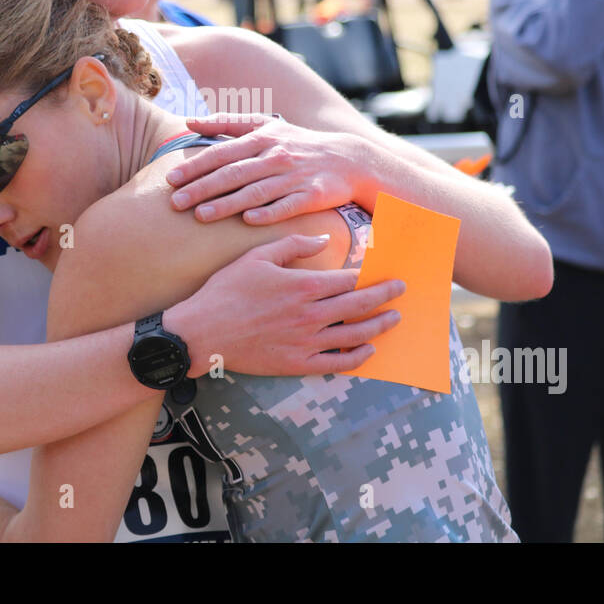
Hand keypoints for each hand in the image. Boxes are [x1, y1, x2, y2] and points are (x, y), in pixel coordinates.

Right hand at [164, 233, 405, 375]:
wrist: (201, 333)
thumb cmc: (226, 291)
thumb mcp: (257, 257)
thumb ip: (294, 245)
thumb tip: (324, 240)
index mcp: (303, 285)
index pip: (349, 279)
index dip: (371, 275)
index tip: (385, 270)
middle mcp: (311, 314)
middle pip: (360, 305)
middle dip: (385, 296)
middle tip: (401, 290)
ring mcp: (307, 341)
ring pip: (356, 334)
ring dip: (379, 325)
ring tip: (394, 318)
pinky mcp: (298, 363)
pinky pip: (338, 362)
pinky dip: (358, 357)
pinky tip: (368, 350)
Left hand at [167, 114, 364, 224]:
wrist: (348, 159)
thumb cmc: (298, 144)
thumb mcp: (266, 126)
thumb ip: (227, 123)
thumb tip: (189, 122)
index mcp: (262, 137)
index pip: (222, 152)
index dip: (196, 166)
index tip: (171, 179)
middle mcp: (276, 155)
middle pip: (233, 173)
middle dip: (202, 188)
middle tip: (175, 202)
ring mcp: (294, 176)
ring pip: (255, 191)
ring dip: (227, 204)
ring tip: (200, 216)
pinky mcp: (312, 196)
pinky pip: (287, 206)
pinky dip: (268, 212)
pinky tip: (248, 220)